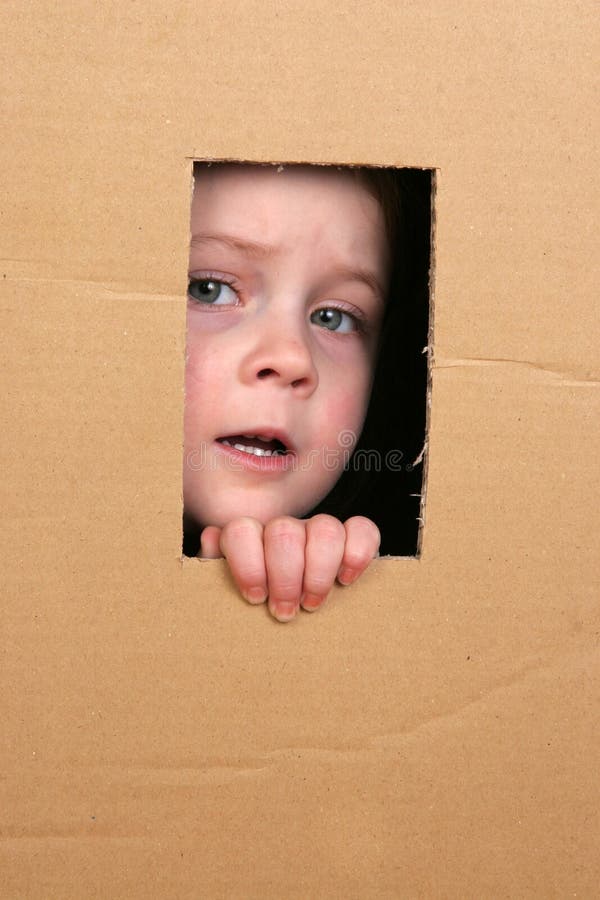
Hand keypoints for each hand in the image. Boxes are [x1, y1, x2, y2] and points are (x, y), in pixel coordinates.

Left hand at [199, 514, 379, 621]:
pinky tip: (346, 580)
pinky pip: (363, 529)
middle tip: (284, 611)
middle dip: (286, 577)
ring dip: (319, 572)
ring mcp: (317, 531)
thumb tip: (211, 539)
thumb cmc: (252, 606)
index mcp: (247, 537)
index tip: (255, 598)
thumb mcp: (225, 595)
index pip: (242, 531)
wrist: (283, 613)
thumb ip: (214, 569)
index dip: (248, 565)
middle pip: (284, 533)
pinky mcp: (352, 539)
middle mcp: (283, 529)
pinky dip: (357, 554)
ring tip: (312, 604)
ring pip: (325, 528)